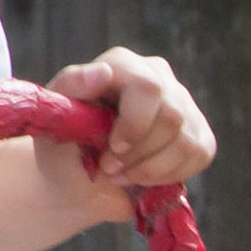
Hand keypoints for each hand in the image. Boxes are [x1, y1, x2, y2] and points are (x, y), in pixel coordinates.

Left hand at [45, 48, 215, 192]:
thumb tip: (104, 71)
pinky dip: (169, 176)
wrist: (78, 185)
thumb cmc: (61, 150)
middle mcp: (157, 76)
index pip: (148, 87)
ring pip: (186, 140)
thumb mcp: (52, 120)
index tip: (113, 150)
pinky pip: (198, 155)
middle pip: (172, 116)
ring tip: (122, 175)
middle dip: (139, 153)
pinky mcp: (198, 134)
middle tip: (109, 168)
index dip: (136, 124)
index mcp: (121, 65)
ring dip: (150, 169)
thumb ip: (71, 87)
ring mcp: (182, 104)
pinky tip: (144, 177)